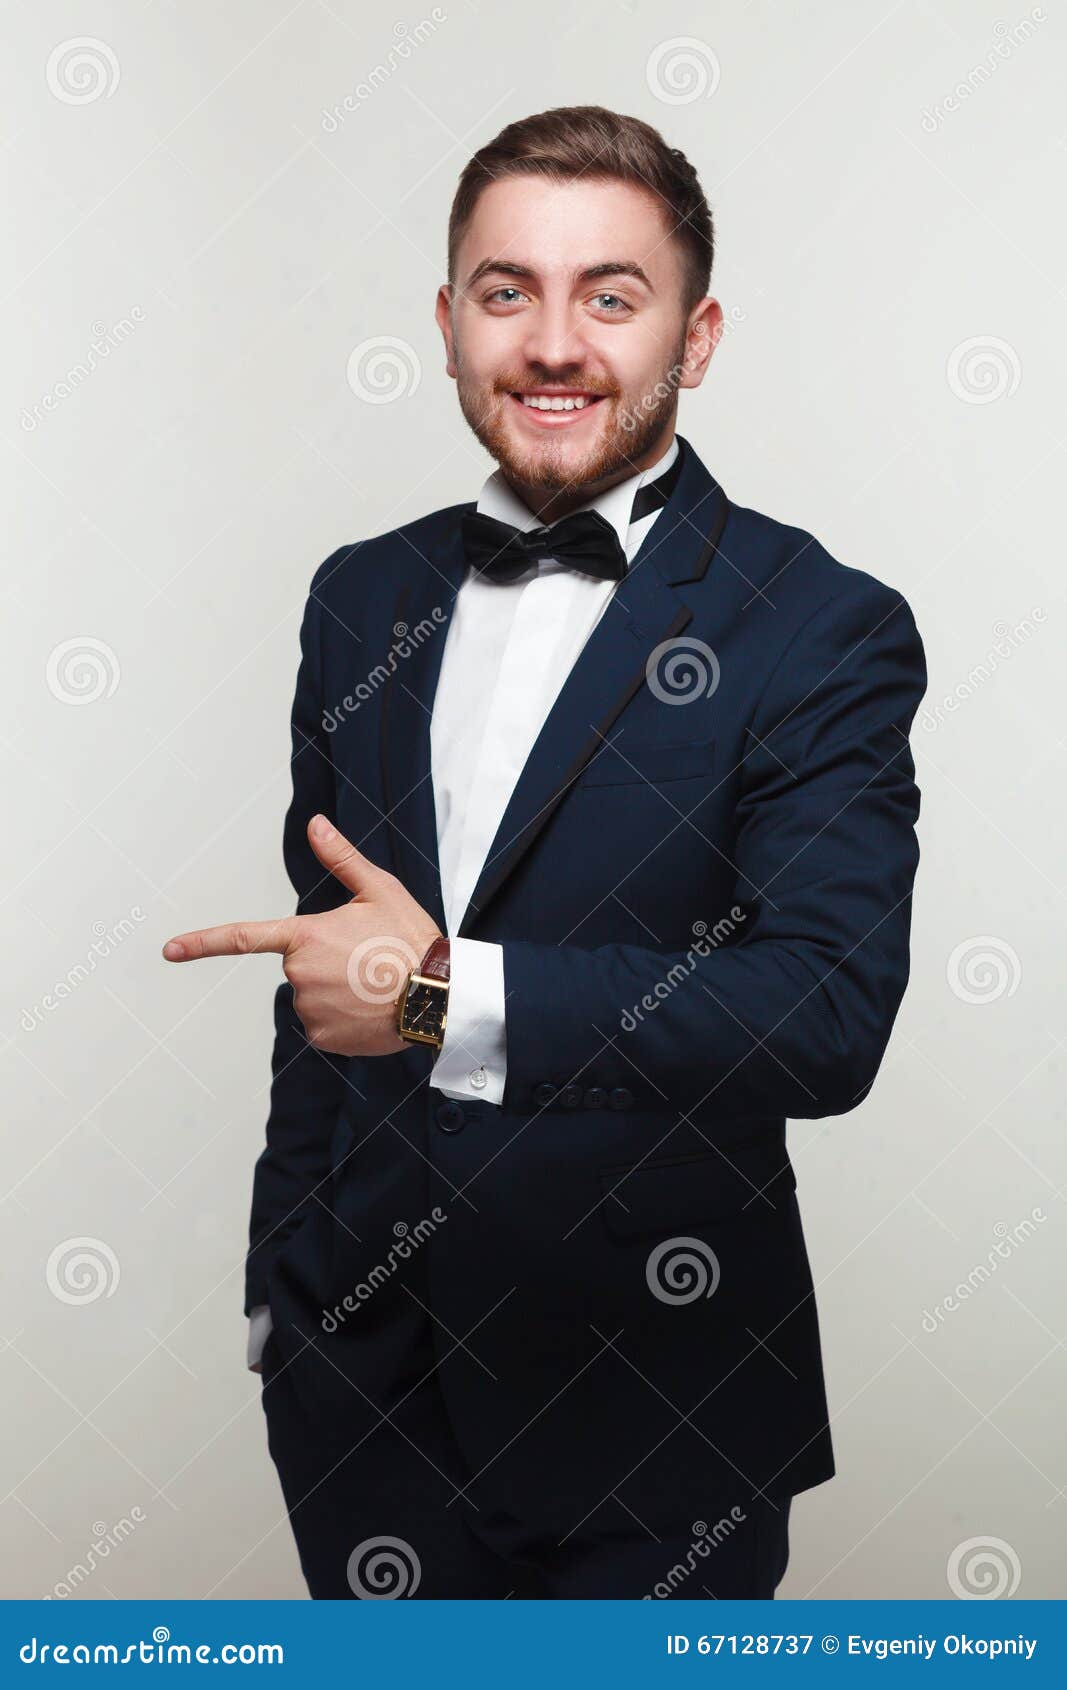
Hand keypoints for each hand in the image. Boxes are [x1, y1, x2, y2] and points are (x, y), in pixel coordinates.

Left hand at [161, 815, 442, 1057]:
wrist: (437, 996)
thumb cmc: (410, 939)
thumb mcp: (380, 890)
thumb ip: (341, 859)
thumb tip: (316, 824)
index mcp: (305, 936)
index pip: (244, 938)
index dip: (202, 943)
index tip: (169, 950)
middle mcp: (298, 974)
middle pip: (300, 966)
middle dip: (326, 963)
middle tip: (368, 959)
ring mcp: (308, 1009)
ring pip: (312, 996)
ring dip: (336, 991)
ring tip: (375, 984)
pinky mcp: (322, 1037)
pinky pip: (324, 1025)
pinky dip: (344, 1019)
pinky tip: (371, 1009)